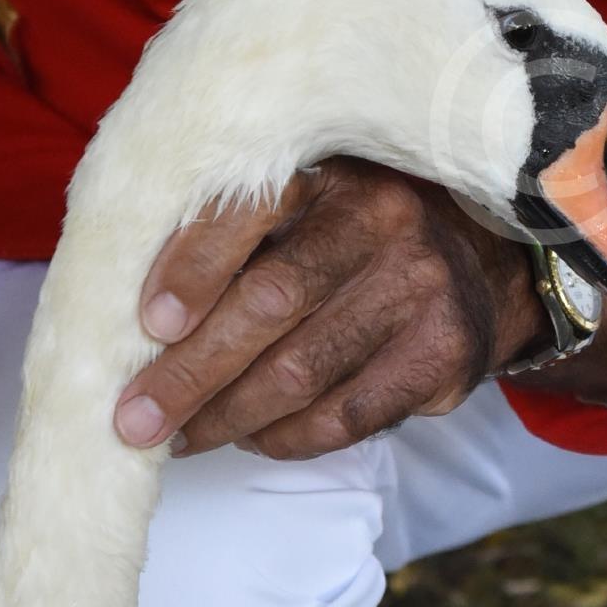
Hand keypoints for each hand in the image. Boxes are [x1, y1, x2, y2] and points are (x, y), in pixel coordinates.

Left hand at [112, 161, 540, 459]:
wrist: (480, 260)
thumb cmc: (348, 231)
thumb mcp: (301, 200)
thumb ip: (229, 229)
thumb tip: (126, 309)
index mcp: (331, 169)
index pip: (252, 206)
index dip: (194, 264)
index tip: (148, 323)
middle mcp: (384, 221)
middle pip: (270, 304)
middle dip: (189, 372)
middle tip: (133, 420)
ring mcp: (421, 289)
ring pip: (302, 372)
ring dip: (225, 416)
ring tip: (176, 437)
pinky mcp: (443, 356)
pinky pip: (344, 416)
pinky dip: (284, 436)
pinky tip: (249, 436)